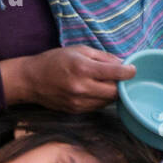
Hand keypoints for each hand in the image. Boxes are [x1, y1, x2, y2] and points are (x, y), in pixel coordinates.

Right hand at [1, 47, 135, 111]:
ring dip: (111, 93)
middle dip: (120, 84)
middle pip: (115, 91)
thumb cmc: (54, 61)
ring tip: (105, 83)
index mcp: (83, 69)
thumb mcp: (79, 51)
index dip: (128, 71)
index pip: (116, 73)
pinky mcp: (75, 111)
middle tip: (118, 77)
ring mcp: (78, 102)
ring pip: (107, 101)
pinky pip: (97, 107)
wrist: (31, 80)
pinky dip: (101, 99)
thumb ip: (102, 57)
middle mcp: (82, 88)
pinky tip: (94, 90)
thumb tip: (123, 63)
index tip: (132, 70)